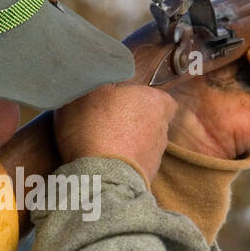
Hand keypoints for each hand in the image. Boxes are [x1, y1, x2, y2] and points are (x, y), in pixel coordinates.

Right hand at [54, 82, 176, 183]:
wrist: (101, 176)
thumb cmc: (95, 127)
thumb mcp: (87, 91)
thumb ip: (95, 79)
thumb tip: (94, 72)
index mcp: (155, 102)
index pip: (162, 98)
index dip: (143, 99)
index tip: (124, 101)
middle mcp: (162, 129)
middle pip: (150, 121)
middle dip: (133, 122)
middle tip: (107, 122)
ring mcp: (155, 157)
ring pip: (142, 144)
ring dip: (126, 144)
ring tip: (100, 145)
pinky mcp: (146, 178)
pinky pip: (133, 166)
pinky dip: (121, 164)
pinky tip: (102, 164)